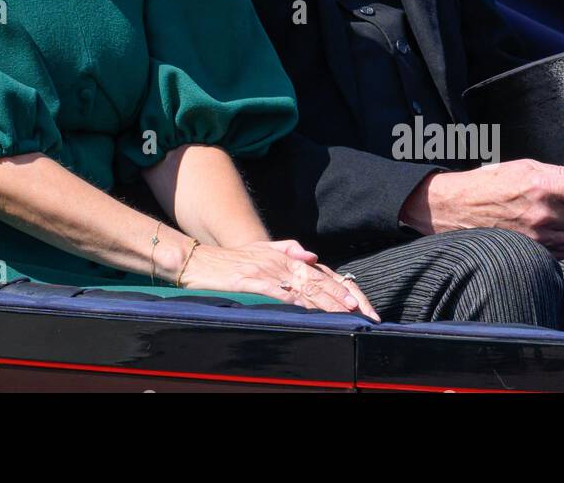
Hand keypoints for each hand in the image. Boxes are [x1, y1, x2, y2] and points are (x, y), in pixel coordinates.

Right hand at [177, 239, 379, 319]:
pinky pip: (280, 293)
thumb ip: (287, 250)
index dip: (341, 287)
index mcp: (285, 257)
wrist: (200, 261)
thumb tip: (313, 256)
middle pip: (319, 281)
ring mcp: (268, 271)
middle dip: (343, 297)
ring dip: (327, 302)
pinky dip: (297, 302)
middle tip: (363, 311)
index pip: (321, 273)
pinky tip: (310, 311)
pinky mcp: (254, 282)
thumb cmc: (230, 262)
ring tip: (346, 313)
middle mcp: (280, 262)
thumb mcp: (261, 251)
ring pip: (305, 288)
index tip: (360, 302)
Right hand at [400, 158, 563, 258]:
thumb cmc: (488, 183)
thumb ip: (561, 174)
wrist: (454, 208)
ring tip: (551, 216)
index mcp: (542, 185)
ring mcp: (538, 237)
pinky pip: (563, 251)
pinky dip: (561, 241)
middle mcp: (543, 213)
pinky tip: (541, 229)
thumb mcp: (524, 167)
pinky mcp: (533, 253)